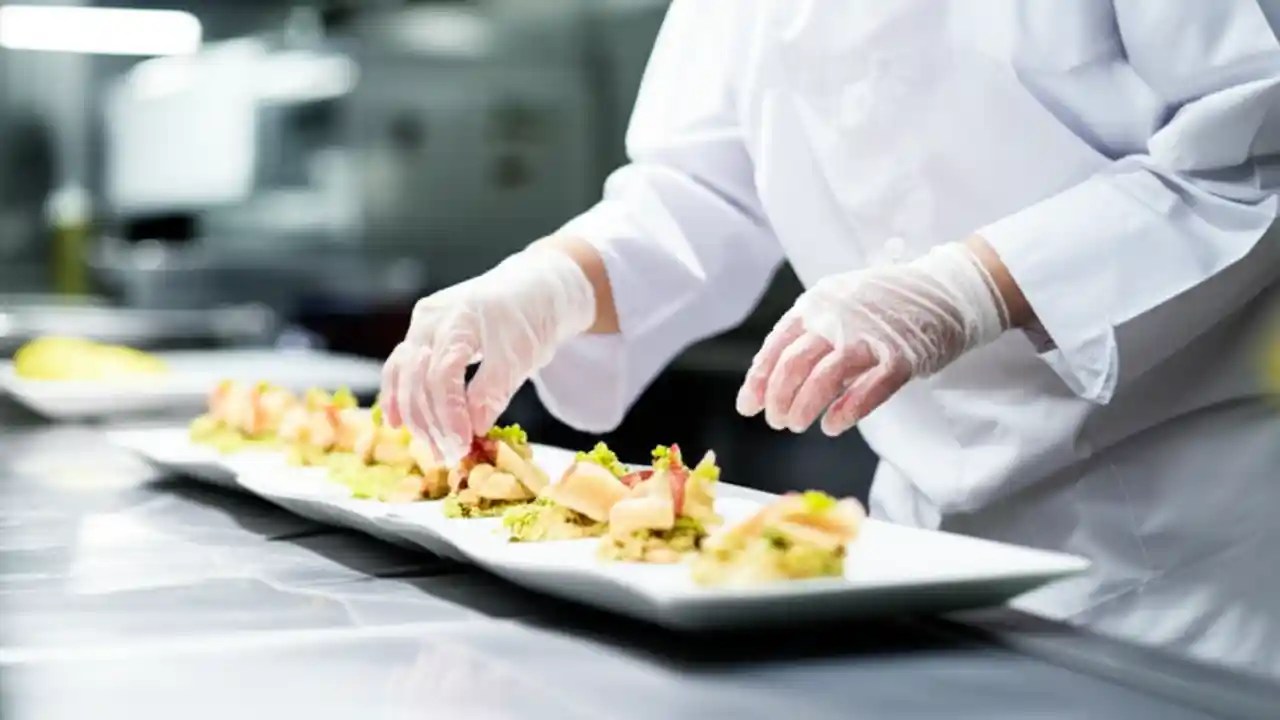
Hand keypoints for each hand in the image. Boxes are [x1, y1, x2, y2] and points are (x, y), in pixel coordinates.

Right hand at [382, 248, 595, 463]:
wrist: (533, 289)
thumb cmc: (531, 320)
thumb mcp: (522, 356)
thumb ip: (494, 390)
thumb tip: (472, 428)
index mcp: (462, 318)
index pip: (443, 375)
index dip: (449, 414)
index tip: (461, 444)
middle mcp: (434, 317)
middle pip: (418, 377)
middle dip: (431, 421)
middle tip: (448, 454)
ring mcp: (423, 321)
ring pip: (403, 372)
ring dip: (414, 413)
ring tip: (430, 445)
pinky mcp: (420, 330)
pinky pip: (401, 365)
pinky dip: (398, 395)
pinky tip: (397, 422)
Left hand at [735, 241, 1010, 436]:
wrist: (946, 290)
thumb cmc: (886, 304)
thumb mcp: (839, 304)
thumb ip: (810, 334)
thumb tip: (774, 378)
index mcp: (819, 302)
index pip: (777, 344)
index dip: (759, 379)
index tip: (748, 406)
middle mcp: (839, 317)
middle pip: (794, 363)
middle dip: (777, 397)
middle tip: (775, 421)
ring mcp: (871, 336)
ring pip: (824, 377)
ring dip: (804, 406)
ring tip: (795, 425)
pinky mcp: (902, 357)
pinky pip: (869, 388)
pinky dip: (847, 410)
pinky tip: (833, 425)